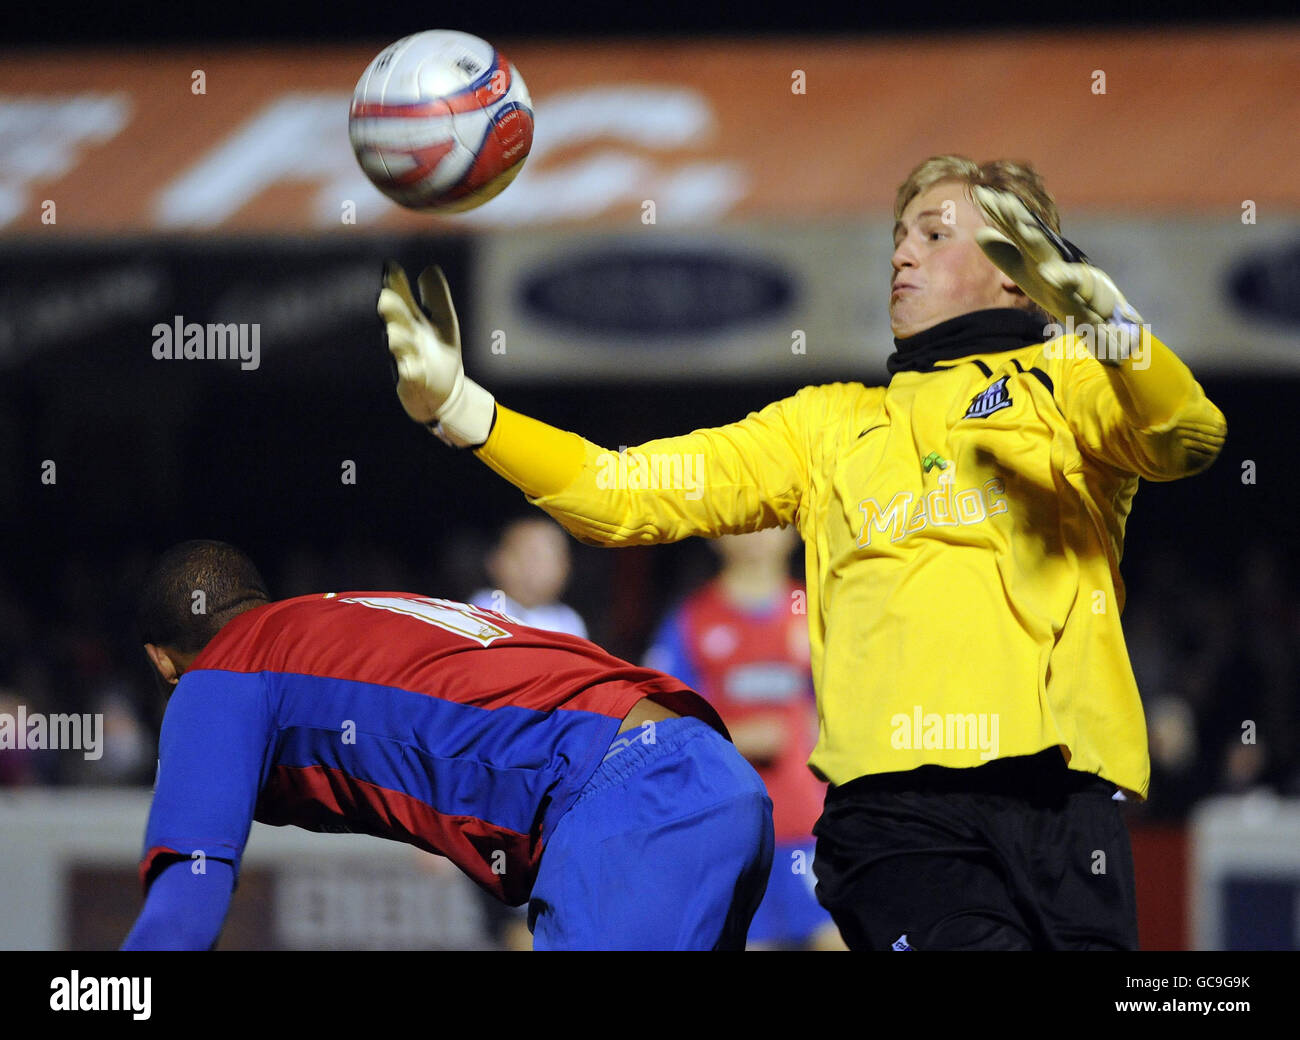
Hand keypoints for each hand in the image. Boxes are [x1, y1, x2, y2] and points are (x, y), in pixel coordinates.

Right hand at [377, 261, 494, 446]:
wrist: (445, 393)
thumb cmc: (439, 353)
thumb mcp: (443, 321)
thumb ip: (436, 296)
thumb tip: (429, 268)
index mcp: (409, 320)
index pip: (399, 298)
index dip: (394, 283)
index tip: (390, 267)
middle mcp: (403, 337)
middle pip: (394, 320)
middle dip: (390, 309)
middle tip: (384, 297)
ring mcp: (406, 360)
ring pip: (398, 347)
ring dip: (397, 339)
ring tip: (395, 333)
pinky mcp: (412, 382)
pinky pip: (409, 374)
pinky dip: (409, 369)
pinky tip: (410, 365)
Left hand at [973, 186, 1143, 365]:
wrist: (1095, 318)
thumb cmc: (1058, 290)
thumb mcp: (1025, 273)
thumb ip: (1004, 253)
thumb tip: (979, 232)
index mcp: (1037, 254)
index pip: (1016, 230)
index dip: (999, 212)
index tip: (980, 193)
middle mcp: (1052, 259)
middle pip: (1031, 236)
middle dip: (1017, 218)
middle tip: (1001, 199)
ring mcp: (1068, 275)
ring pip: (1049, 255)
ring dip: (1035, 239)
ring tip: (1021, 225)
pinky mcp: (1081, 294)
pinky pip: (1071, 286)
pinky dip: (1062, 278)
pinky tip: (1048, 273)